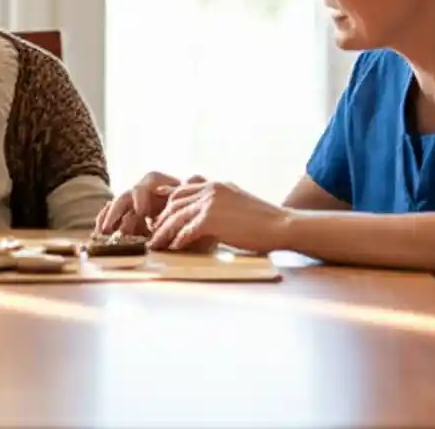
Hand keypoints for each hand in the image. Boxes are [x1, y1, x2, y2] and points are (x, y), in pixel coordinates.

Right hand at [95, 171, 204, 235]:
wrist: (204, 232)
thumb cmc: (203, 216)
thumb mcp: (204, 205)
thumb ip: (197, 192)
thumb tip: (192, 177)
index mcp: (166, 185)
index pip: (149, 181)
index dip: (142, 195)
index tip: (141, 212)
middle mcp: (149, 193)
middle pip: (128, 194)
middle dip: (118, 211)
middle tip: (112, 227)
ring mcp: (138, 206)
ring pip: (118, 206)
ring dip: (109, 218)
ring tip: (102, 233)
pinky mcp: (132, 220)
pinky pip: (115, 218)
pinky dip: (106, 223)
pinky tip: (99, 234)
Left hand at [149, 180, 289, 252]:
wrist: (281, 225)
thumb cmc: (265, 221)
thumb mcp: (239, 204)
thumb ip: (221, 206)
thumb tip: (209, 220)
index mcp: (216, 185)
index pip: (183, 191)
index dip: (169, 205)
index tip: (160, 218)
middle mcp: (211, 189)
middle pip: (174, 202)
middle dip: (161, 219)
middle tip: (153, 234)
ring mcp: (210, 203)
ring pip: (176, 216)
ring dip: (163, 232)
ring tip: (156, 245)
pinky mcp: (212, 219)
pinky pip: (186, 230)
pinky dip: (177, 240)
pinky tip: (174, 248)